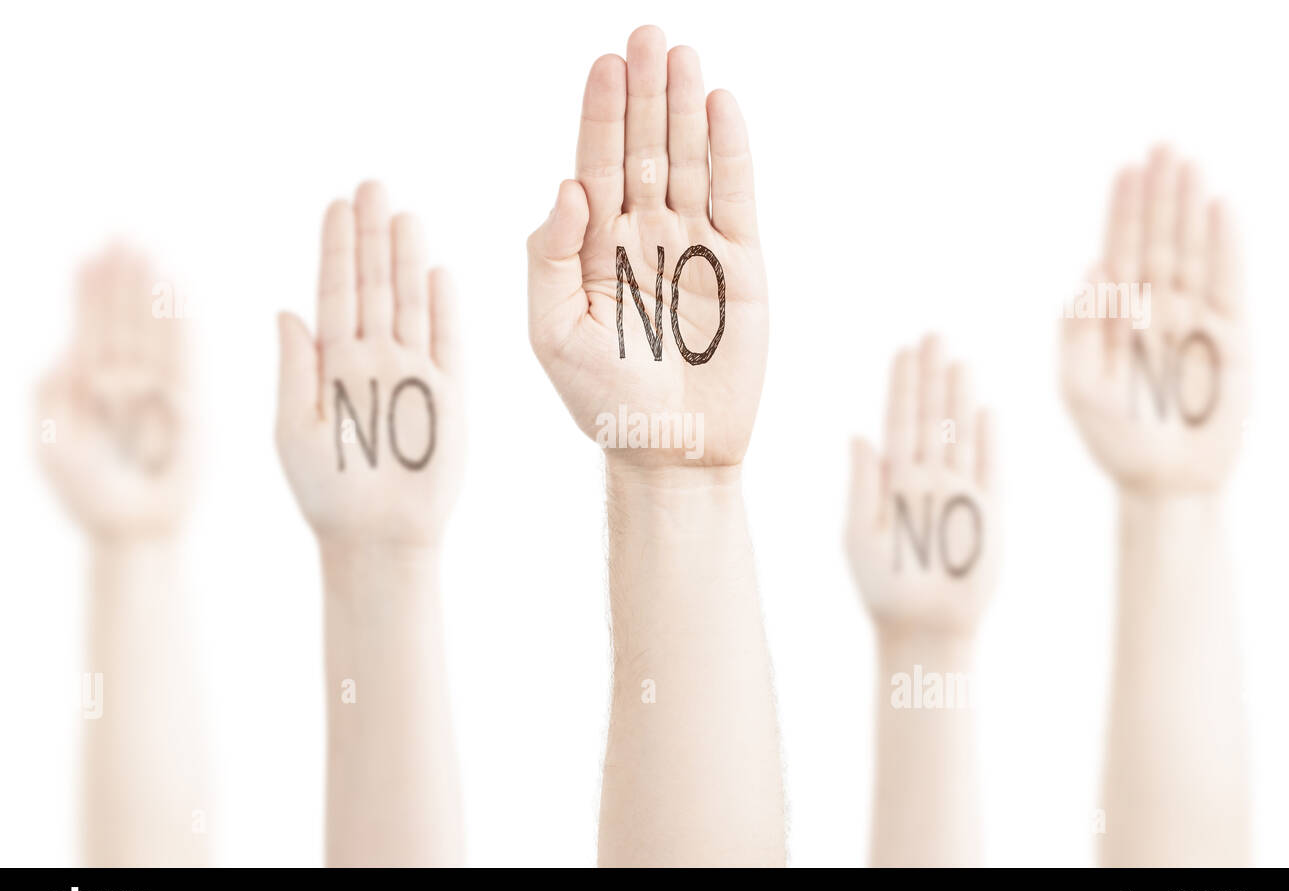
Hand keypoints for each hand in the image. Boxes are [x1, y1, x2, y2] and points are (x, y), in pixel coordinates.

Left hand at [36, 245, 191, 538]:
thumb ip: (50, 399)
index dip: (89, 294)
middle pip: (121, 321)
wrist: (131, 527)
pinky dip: (178, 327)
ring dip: (146, 294)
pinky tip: (177, 297)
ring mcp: (153, 392)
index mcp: (87, 389)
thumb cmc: (88, 494)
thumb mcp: (51, 444)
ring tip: (145, 255)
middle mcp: (122, 383)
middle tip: (122, 239)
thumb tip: (67, 357)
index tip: (89, 256)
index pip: (90, 330)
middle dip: (120, 282)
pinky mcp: (183, 405)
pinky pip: (180, 357)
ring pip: (148, 332)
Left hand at [276, 182, 463, 545]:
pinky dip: (445, 309)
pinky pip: (447, 344)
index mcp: (331, 367)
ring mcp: (411, 376)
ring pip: (409, 305)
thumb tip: (286, 310)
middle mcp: (372, 362)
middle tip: (372, 185)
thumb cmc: (327, 494)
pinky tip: (439, 271)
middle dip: (371, 236)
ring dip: (406, 259)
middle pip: (373, 287)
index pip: (334, 294)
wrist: (377, 541)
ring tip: (404, 212)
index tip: (336, 205)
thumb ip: (294, 369)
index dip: (336, 249)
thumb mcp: (292, 429)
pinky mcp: (446, 398)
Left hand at [526, 25, 766, 468]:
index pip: (596, 166)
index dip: (600, 115)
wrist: (670, 452)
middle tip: (648, 35)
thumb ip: (548, 259)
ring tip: (683, 55)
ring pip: (691, 162)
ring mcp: (693, 247)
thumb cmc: (602, 401)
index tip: (605, 64)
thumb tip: (565, 187)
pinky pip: (737, 198)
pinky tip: (722, 106)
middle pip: (644, 149)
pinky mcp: (741, 266)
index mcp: (593, 248)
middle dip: (644, 94)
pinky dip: (732, 153)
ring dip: (686, 109)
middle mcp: (642, 236)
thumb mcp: (552, 333)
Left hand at [845, 336, 997, 636]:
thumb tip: (858, 435)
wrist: (924, 629)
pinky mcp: (987, 514)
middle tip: (932, 334)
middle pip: (930, 417)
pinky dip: (989, 440)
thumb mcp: (859, 534)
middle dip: (930, 376)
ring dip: (959, 397)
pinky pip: (990, 468)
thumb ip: (862, 485)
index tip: (902, 350)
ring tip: (958, 359)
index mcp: (893, 483)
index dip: (901, 386)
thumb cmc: (884, 588)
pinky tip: (986, 409)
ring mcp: (959, 493)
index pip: (898, 421)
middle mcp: (926, 481)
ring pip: (959, 434)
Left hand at [1061, 146, 1246, 494]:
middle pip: (1158, 240)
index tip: (1125, 169)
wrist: (1163, 482)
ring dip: (1190, 207)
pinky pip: (1228, 281)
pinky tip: (1220, 207)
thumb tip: (1087, 273)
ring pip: (1192, 250)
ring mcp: (1194, 321)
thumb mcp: (1077, 387)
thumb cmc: (1114, 439)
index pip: (1120, 252)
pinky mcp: (1229, 337)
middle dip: (1158, 194)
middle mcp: (1156, 312)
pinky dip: (1226, 245)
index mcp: (1116, 320)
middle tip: (1161, 146)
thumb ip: (1076, 332)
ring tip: (1189, 163)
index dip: (1123, 211)